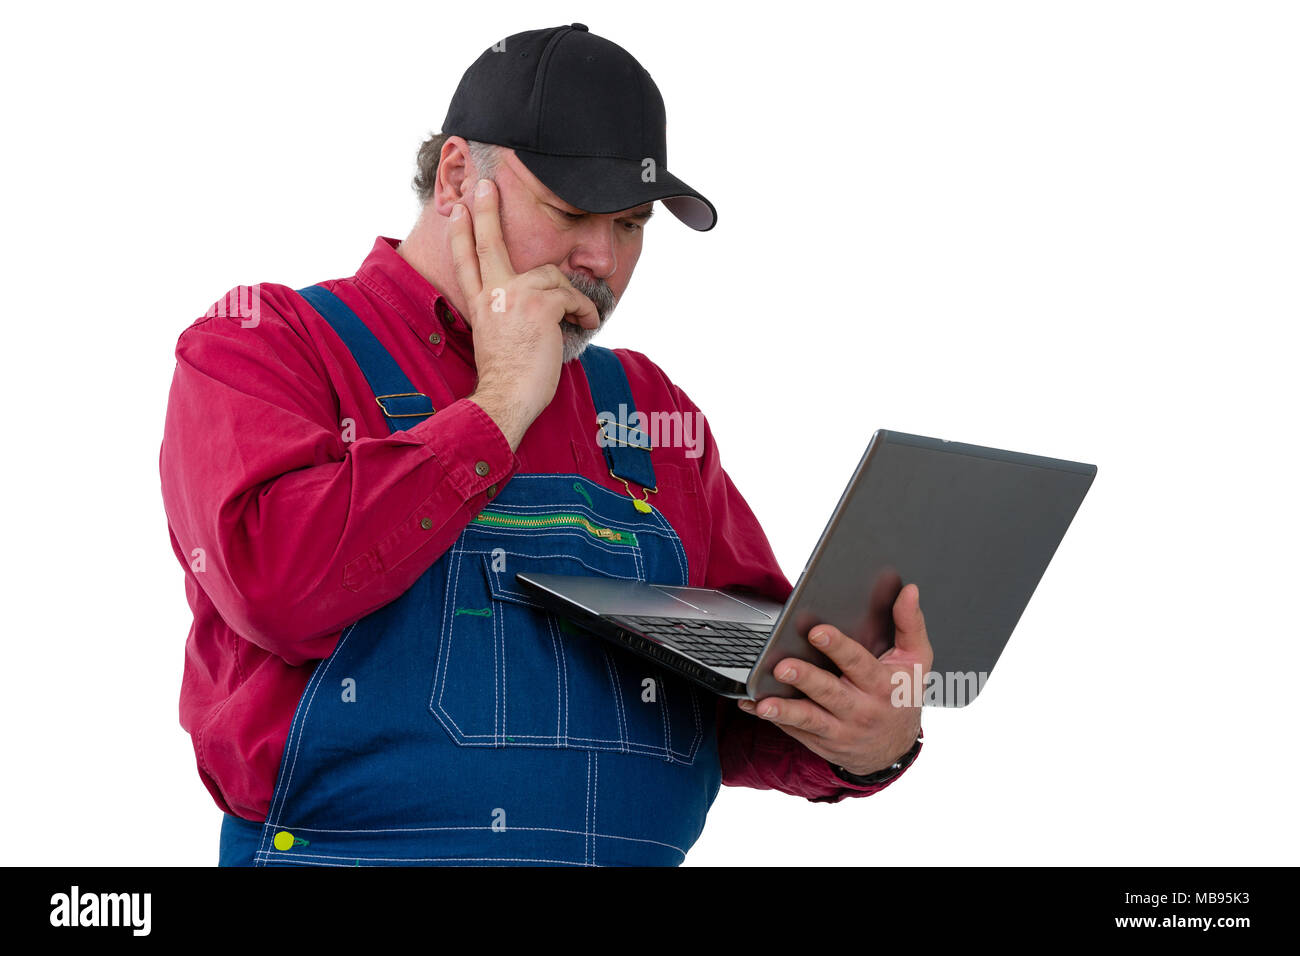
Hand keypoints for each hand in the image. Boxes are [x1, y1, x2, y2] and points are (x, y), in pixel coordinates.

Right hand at [447, 177, 599, 448]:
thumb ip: (506, 314)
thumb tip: (530, 306)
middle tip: (487, 185)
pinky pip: (571, 295)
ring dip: (572, 296)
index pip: (466, 262)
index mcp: (478, 303)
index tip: (458, 211)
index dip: (462, 234)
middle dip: (487, 210)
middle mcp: (491, 294)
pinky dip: (585, 310)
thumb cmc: (508, 379)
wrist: (506, 397)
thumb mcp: (498, 338)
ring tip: (581, 317)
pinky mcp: (539, 304)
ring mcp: (514, 296)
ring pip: (551, 275)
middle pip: (488, 242)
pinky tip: (587, 324)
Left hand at [738, 583, 933, 775]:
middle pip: (830, 692)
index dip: (838, 647)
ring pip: (810, 719)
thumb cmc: (903, 695)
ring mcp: (840, 729)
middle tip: (783, 665)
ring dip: (785, 710)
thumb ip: (910, 624)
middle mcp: (861, 709)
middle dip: (806, 678)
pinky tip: (754, 706)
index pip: (859, 663)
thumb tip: (909, 591)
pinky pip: (795, 731)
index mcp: (883, 684)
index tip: (817, 631)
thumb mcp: (916, 660)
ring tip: (764, 702)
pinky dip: (775, 719)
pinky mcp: (822, 741)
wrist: (894, 748)